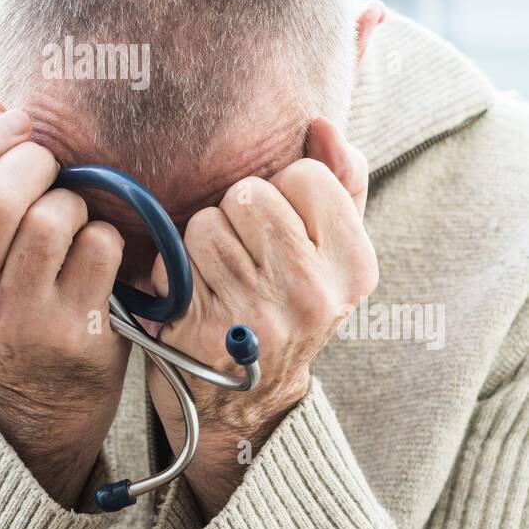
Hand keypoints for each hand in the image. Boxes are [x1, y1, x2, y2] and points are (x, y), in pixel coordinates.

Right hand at [0, 93, 126, 508]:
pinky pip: (100, 245)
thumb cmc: (5, 285)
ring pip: (53, 219)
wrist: (40, 387)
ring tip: (70, 217)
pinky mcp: (72, 330)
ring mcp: (16, 317)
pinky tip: (94, 253)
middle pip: (0, 197)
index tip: (16, 124)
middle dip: (36, 162)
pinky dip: (106, 236)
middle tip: (50, 165)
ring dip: (74, 201)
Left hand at [142, 118, 378, 517]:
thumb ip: (339, 183)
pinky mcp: (204, 332)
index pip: (307, 175)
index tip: (284, 224)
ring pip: (206, 222)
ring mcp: (258, 318)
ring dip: (203, 240)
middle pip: (251, 194)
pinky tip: (194, 293)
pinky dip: (175, 269)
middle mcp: (313, 296)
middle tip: (246, 250)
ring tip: (219, 272)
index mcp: (355, 269)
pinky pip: (174, 259)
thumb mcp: (330, 254)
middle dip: (238, 211)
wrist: (247, 403)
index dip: (284, 188)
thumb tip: (323, 124)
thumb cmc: (288, 307)